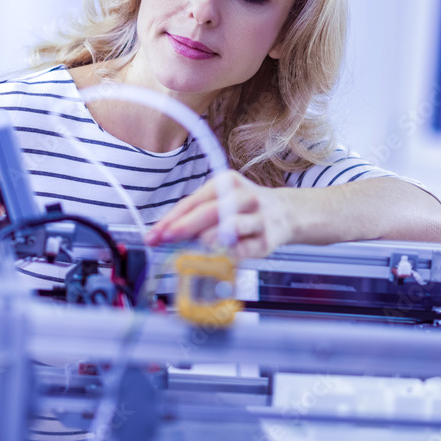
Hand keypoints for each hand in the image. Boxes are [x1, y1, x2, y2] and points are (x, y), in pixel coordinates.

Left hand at [144, 170, 292, 258]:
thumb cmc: (244, 208)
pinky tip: (216, 258)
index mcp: (227, 182)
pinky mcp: (267, 241)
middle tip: (165, 239)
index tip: (154, 234)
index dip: (171, 219)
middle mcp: (244, 197)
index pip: (193, 201)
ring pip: (229, 228)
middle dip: (183, 227)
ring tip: (195, 247)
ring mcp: (258, 219)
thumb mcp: (221, 200)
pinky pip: (241, 251)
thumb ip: (195, 215)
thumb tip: (164, 234)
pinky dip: (226, 256)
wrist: (286, 213)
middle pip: (209, 211)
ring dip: (207, 240)